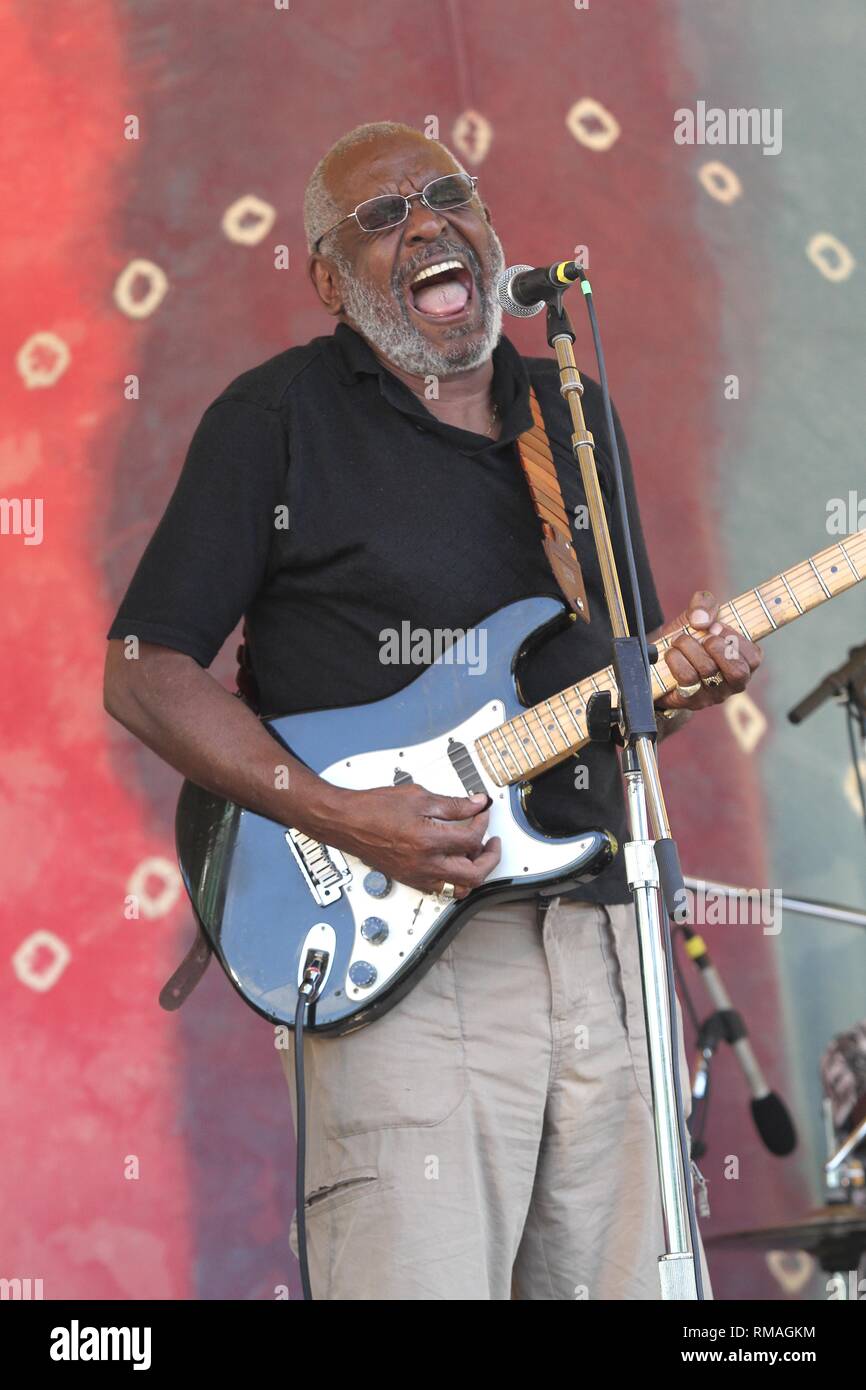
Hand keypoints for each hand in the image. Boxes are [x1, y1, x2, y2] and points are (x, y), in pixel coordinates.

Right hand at [327, 783, 500, 899]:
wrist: (347, 822)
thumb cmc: (374, 808)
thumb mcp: (419, 797)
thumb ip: (453, 804)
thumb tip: (476, 804)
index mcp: (428, 841)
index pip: (472, 839)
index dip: (483, 824)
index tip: (481, 813)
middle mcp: (425, 864)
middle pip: (474, 874)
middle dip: (490, 858)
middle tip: (492, 843)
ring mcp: (418, 876)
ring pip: (459, 888)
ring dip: (473, 872)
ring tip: (474, 854)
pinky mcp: (410, 880)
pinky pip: (442, 888)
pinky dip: (454, 878)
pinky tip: (453, 861)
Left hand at [656, 589, 762, 712]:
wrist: (663, 660)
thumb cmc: (691, 636)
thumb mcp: (699, 614)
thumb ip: (705, 604)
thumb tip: (701, 620)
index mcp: (746, 661)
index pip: (753, 657)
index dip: (733, 639)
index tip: (715, 627)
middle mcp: (735, 682)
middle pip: (737, 671)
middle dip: (716, 647)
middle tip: (702, 636)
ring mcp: (715, 694)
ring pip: (708, 671)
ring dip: (690, 647)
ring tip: (680, 640)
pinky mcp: (693, 701)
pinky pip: (687, 679)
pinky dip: (676, 659)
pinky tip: (672, 653)